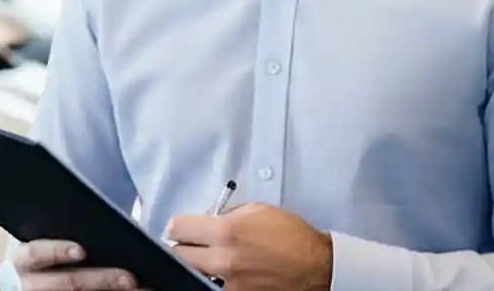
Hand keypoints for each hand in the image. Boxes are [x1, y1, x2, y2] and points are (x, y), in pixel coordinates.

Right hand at [12, 239, 144, 289]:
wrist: (32, 274)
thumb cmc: (47, 247)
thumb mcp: (46, 236)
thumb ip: (66, 229)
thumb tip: (108, 225)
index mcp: (22, 257)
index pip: (36, 253)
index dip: (57, 251)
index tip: (82, 251)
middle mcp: (27, 283)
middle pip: (65, 283)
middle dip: (99, 279)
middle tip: (128, 277)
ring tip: (137, 288)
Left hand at [166, 203, 333, 290]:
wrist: (316, 267)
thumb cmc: (290, 235)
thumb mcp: (258, 210)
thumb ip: (228, 214)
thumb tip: (208, 221)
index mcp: (225, 231)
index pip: (177, 228)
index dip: (178, 226)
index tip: (182, 228)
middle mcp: (222, 260)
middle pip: (179, 254)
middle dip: (183, 247)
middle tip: (193, 244)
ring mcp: (228, 284)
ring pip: (193, 274)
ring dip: (197, 266)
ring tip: (210, 260)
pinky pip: (212, 287)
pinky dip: (213, 280)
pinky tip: (224, 274)